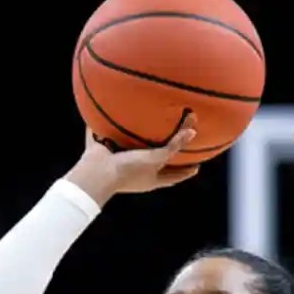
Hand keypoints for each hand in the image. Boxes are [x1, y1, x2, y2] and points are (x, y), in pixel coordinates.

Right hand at [63, 114, 199, 206]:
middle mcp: (135, 172)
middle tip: (176, 143)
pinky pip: (102, 137)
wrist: (97, 174)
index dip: (185, 172)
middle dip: (163, 155)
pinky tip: (105, 114)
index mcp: (149, 179)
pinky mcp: (101, 151)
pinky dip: (102, 128)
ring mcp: (118, 162)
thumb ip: (173, 146)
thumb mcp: (155, 158)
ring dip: (134, 140)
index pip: (173, 177)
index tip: (197, 166)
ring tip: (144, 125)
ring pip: (129, 149)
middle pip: (154, 163)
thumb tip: (193, 132)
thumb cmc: (129, 170)